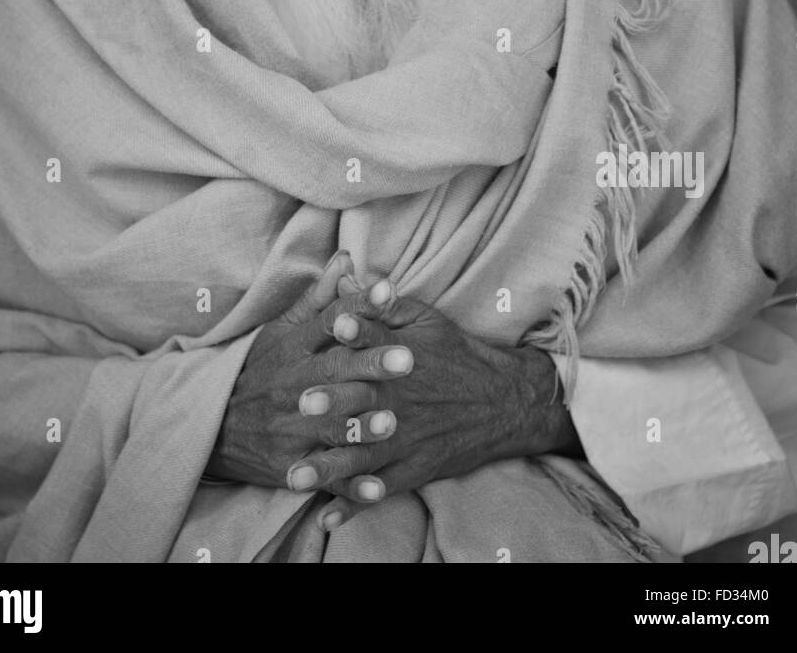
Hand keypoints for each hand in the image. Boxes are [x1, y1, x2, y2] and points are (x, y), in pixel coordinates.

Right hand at [204, 252, 410, 486]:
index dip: (359, 305)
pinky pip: (324, 476)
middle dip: (370, 364)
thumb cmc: (262, 370)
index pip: (329, 320)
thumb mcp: (282, 330)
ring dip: (360, 426)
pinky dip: (349, 484)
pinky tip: (377, 486)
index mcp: (294, 347)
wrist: (214, 426)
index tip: (390, 291)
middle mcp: (292, 384)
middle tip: (408, 359)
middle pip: (334, 371)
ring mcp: (290, 426)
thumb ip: (320, 299)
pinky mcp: (291, 464)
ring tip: (392, 422)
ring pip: (329, 425)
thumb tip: (348, 259)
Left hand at [300, 278, 581, 531]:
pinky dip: (353, 507)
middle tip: (302, 405)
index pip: (376, 342)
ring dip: (329, 467)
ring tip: (296, 476)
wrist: (500, 402)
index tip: (335, 326)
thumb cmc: (454, 353)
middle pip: (364, 401)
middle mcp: (401, 401)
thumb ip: (382, 304)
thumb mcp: (424, 319)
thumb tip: (345, 279)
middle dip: (334, 404)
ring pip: (363, 454)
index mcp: (401, 359)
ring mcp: (406, 439)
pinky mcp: (413, 469)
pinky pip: (380, 490)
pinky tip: (326, 517)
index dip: (356, 332)